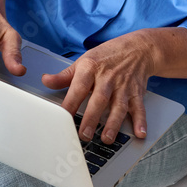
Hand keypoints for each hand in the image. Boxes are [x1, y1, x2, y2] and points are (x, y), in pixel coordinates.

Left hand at [41, 28, 186, 144]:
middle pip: (99, 100)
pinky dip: (141, 121)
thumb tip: (46, 81)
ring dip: (113, 123)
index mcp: (91, 68)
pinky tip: (139, 133)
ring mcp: (123, 86)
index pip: (78, 87)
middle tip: (84, 135)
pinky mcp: (137, 93)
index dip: (70, 102)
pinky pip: (139, 108)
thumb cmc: (107, 56)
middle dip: (91, 118)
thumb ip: (64, 76)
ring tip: (106, 138)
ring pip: (118, 106)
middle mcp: (108, 78)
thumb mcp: (84, 61)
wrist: (138, 48)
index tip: (63, 117)